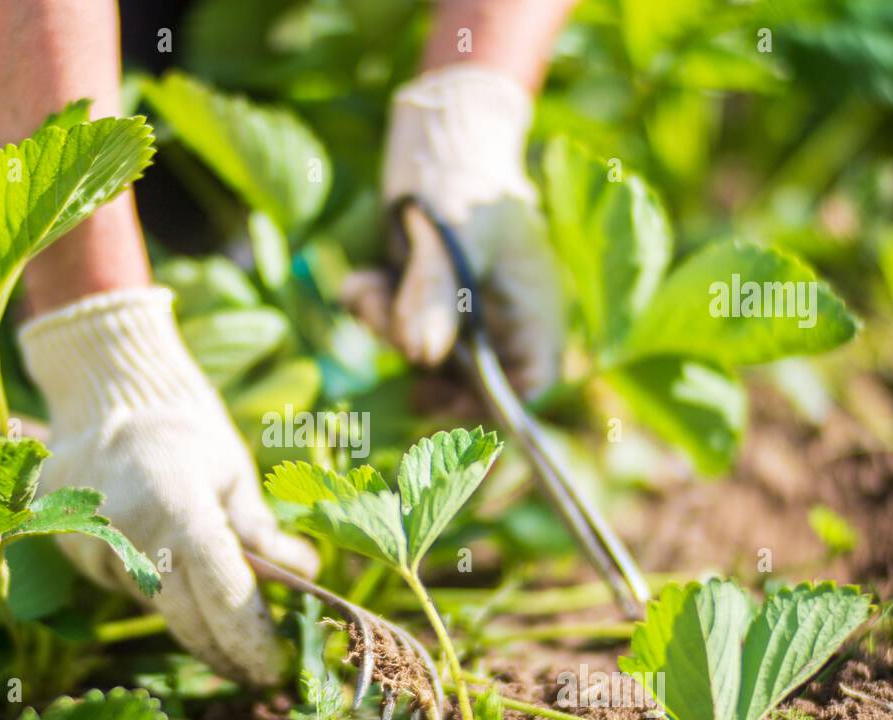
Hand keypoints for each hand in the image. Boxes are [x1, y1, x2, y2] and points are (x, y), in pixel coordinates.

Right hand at [18, 287, 318, 684]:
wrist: (103, 393)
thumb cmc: (183, 426)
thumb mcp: (232, 471)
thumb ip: (260, 529)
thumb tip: (305, 570)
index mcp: (181, 509)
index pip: (224, 597)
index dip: (253, 640)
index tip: (278, 667)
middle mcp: (132, 533)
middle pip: (187, 621)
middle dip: (226, 653)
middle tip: (259, 672)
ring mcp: (95, 545)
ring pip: (158, 606)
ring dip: (192, 616)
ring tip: (221, 609)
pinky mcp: (72, 552)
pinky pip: (127, 587)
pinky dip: (156, 586)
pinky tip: (165, 560)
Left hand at [347, 65, 564, 394]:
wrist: (435, 128)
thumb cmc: (465, 173)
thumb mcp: (456, 233)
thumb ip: (441, 293)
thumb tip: (420, 355)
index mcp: (534, 313)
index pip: (528, 391)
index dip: (491, 416)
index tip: (441, 414)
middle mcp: (500, 324)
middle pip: (463, 384)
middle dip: (415, 360)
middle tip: (388, 326)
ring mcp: (460, 314)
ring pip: (418, 356)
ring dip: (385, 328)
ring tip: (368, 289)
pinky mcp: (423, 300)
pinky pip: (393, 327)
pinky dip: (371, 308)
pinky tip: (359, 280)